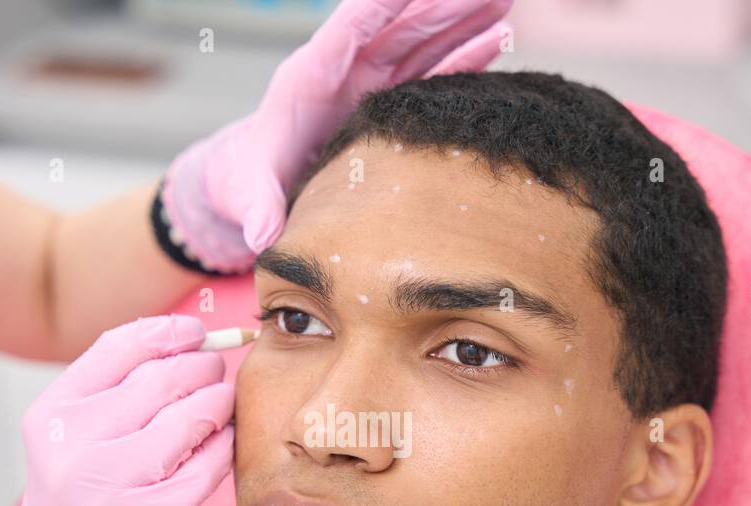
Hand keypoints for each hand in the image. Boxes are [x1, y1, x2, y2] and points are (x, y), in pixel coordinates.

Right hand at [0, 314, 234, 505]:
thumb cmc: (76, 503)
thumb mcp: (68, 440)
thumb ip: (111, 393)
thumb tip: (185, 341)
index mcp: (53, 414)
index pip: (120, 347)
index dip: (168, 332)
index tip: (195, 333)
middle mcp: (77, 442)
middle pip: (163, 378)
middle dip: (203, 367)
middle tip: (216, 373)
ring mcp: (113, 482)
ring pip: (191, 418)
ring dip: (219, 405)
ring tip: (222, 408)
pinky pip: (207, 467)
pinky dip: (223, 450)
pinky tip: (222, 448)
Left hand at [162, 0, 512, 272]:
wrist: (253, 183)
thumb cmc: (246, 182)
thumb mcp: (248, 195)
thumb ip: (258, 209)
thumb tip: (264, 237)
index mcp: (310, 77)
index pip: (352, 23)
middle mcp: (347, 71)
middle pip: (399, 24)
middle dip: (442, 2)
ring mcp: (372, 84)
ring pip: (423, 42)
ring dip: (462, 19)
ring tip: (504, 0)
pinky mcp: (390, 104)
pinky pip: (433, 74)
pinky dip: (464, 57)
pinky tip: (497, 39)